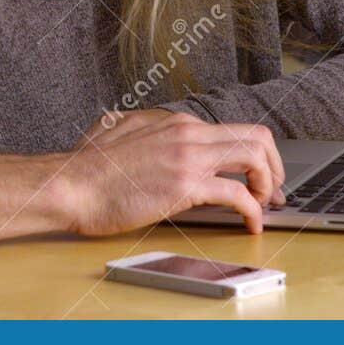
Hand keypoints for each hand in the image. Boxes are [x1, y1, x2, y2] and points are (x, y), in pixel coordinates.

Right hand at [63, 111, 284, 234]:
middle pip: (255, 135)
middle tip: (273, 189)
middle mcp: (186, 131)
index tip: (256, 175)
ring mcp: (188, 156)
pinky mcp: (185, 185)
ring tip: (265, 204)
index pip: (230, 129)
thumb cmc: (85, 169)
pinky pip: (237, 193)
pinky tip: (251, 223)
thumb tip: (142, 132)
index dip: (252, 154)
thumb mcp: (116, 133)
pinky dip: (253, 210)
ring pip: (255, 155)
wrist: (69, 186)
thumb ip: (141, 131)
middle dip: (274, 164)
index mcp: (173, 121)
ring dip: (269, 182)